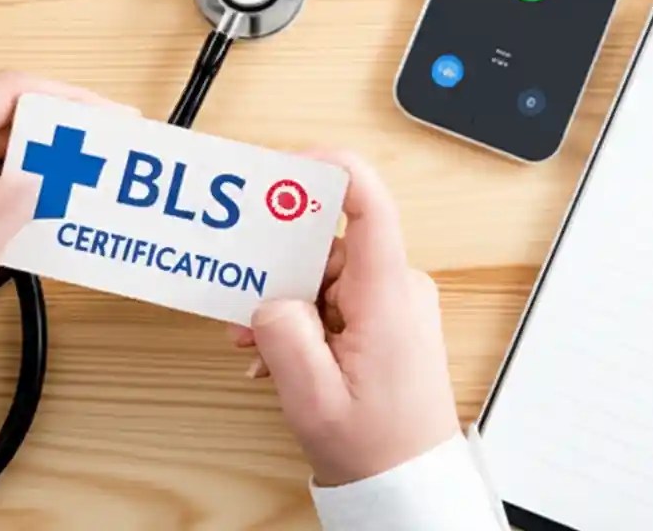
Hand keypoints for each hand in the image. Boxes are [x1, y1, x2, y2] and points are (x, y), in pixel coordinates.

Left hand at [0, 72, 118, 407]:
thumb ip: (24, 190)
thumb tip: (59, 164)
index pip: (4, 92)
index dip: (66, 100)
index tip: (108, 116)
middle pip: (2, 111)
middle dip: (58, 130)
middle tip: (107, 145)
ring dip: (41, 155)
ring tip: (87, 171)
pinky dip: (19, 176)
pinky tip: (52, 191)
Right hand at [230, 151, 459, 486]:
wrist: (409, 484)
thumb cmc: (378, 448)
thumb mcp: (313, 398)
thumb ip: (283, 335)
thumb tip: (270, 298)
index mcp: (387, 296)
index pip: (370, 206)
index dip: (331, 172)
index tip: (287, 168)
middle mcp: (397, 289)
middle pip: (327, 246)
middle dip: (279, 272)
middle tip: (243, 301)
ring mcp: (392, 304)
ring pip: (323, 276)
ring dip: (286, 304)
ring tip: (258, 344)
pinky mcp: (386, 319)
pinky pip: (334, 300)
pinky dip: (302, 321)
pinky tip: (279, 355)